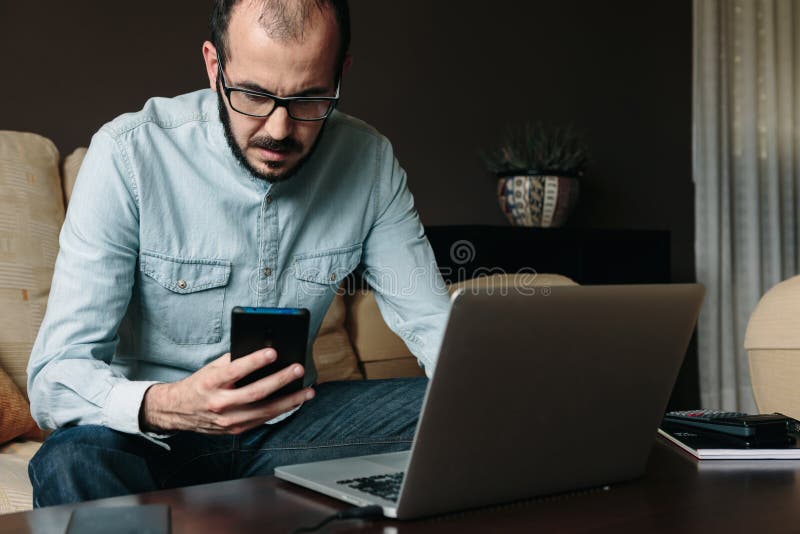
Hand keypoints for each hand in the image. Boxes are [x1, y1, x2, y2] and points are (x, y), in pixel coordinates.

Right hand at [140, 349, 313, 433]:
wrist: (177, 412)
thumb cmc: (199, 385)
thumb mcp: (210, 369)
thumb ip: (233, 360)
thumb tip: (260, 349)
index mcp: (210, 384)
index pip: (235, 370)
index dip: (255, 361)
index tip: (273, 352)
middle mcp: (219, 404)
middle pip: (255, 393)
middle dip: (280, 381)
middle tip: (298, 370)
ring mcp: (228, 420)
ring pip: (264, 411)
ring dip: (289, 401)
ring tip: (307, 392)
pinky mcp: (235, 430)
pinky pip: (262, 419)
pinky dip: (281, 411)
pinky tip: (295, 402)